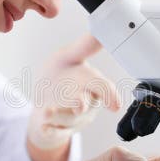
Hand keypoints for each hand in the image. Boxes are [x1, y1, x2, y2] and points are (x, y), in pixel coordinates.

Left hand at [28, 35, 120, 150]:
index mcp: (91, 84)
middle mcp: (86, 102)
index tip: (115, 105)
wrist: (45, 99)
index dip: (110, 95)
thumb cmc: (61, 75)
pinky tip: (43, 127)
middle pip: (86, 106)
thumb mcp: (70, 56)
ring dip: (59, 116)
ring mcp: (71, 117)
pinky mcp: (56, 127)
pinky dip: (49, 130)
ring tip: (46, 111)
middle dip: (82, 106)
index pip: (104, 88)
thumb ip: (86, 45)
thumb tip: (102, 29)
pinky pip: (55, 131)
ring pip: (69, 119)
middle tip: (79, 106)